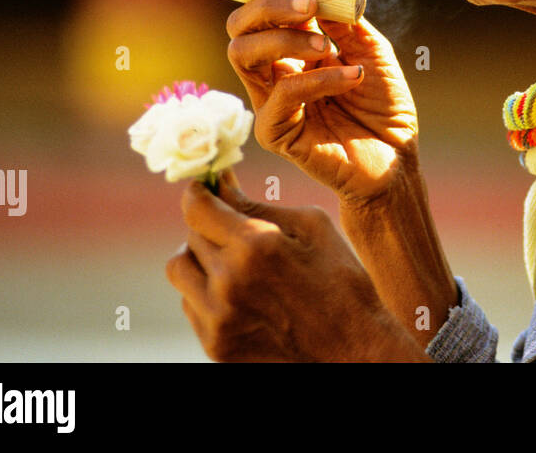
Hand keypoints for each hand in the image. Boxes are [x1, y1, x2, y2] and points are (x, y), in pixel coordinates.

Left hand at [165, 170, 429, 361]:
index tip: (204, 188)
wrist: (354, 349)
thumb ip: (259, 206)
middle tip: (232, 225)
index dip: (198, 193)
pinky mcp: (216, 345)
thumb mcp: (312, 227)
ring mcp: (218, 318)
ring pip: (181, 270)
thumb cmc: (342, 281)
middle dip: (209, 224)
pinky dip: (206, 291)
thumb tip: (223, 187)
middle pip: (190, 236)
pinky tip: (240, 292)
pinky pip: (190, 303)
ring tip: (232, 261)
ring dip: (200, 258)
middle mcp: (228, 282)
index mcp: (255, 246)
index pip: (197, 208)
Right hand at [225, 0, 418, 205]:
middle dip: (271, 0)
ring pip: (242, 52)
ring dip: (285, 37)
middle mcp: (275, 67)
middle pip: (240, 22)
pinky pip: (279, 94)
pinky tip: (349, 76)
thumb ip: (339, 12)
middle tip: (311, 2)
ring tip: (327, 45)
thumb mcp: (370, 46)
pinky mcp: (276, 132)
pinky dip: (317, 78)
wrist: (399, 158)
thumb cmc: (384, 105)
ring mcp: (271, 99)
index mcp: (295, 42)